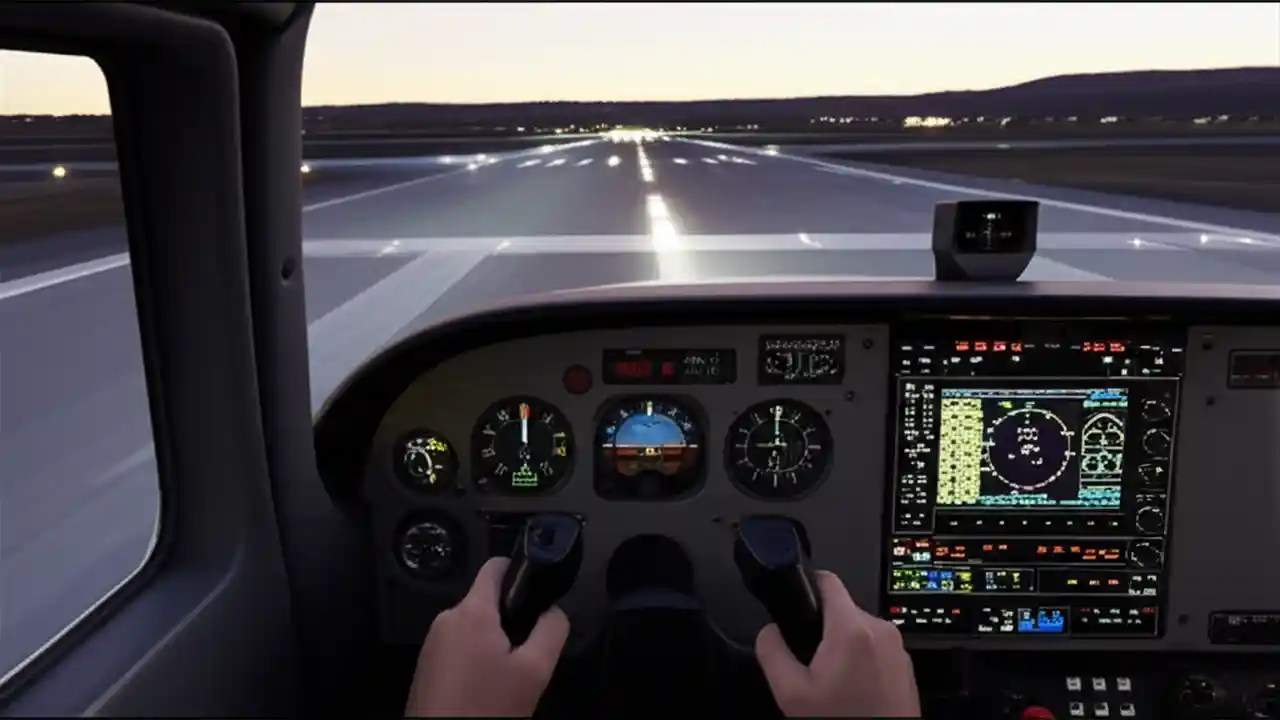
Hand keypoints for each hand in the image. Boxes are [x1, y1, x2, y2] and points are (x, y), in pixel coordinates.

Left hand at [405, 557, 569, 717]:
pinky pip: (459, 649)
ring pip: (474, 629)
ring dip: (494, 645)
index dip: (521, 571)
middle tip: (528, 656)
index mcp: (471, 611)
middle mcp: (446, 619)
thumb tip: (553, 610)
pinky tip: (485, 691)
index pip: (496, 566)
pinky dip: (476, 661)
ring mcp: (432, 645)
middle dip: (511, 622)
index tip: (539, 596)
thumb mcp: (534, 671)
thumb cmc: (487, 707)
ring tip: (507, 679)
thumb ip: (551, 630)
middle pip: (487, 603)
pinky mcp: (426, 668)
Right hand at [755, 570, 920, 717]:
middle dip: (822, 629)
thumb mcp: (791, 693)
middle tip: (810, 664)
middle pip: (841, 609)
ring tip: (832, 684)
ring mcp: (897, 649)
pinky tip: (852, 691)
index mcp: (851, 630)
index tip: (796, 601)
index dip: (807, 585)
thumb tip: (769, 631)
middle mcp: (881, 631)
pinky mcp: (904, 666)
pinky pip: (875, 649)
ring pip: (858, 630)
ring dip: (841, 647)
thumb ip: (772, 652)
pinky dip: (860, 661)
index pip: (827, 580)